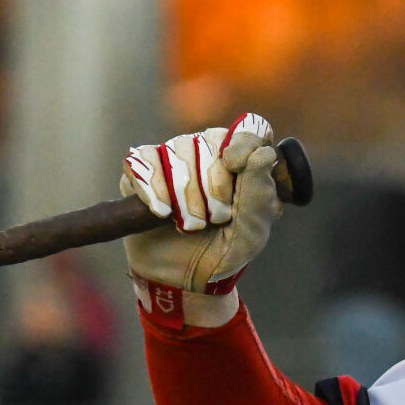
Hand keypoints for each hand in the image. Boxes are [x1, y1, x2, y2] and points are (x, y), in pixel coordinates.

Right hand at [121, 112, 280, 325]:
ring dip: (185, 196)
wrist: (185, 276)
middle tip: (215, 218)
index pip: (251, 128)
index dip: (242, 141)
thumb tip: (262, 153)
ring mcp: (175, 157)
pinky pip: (142, 162)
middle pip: (210, 140)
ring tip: (191, 224)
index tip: (235, 166)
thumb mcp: (253, 229)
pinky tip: (161, 213)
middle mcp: (211, 150)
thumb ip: (260, 192)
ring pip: (176, 151)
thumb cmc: (227, 250)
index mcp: (246, 161)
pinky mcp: (143, 170)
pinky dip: (152, 190)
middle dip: (212, 186)